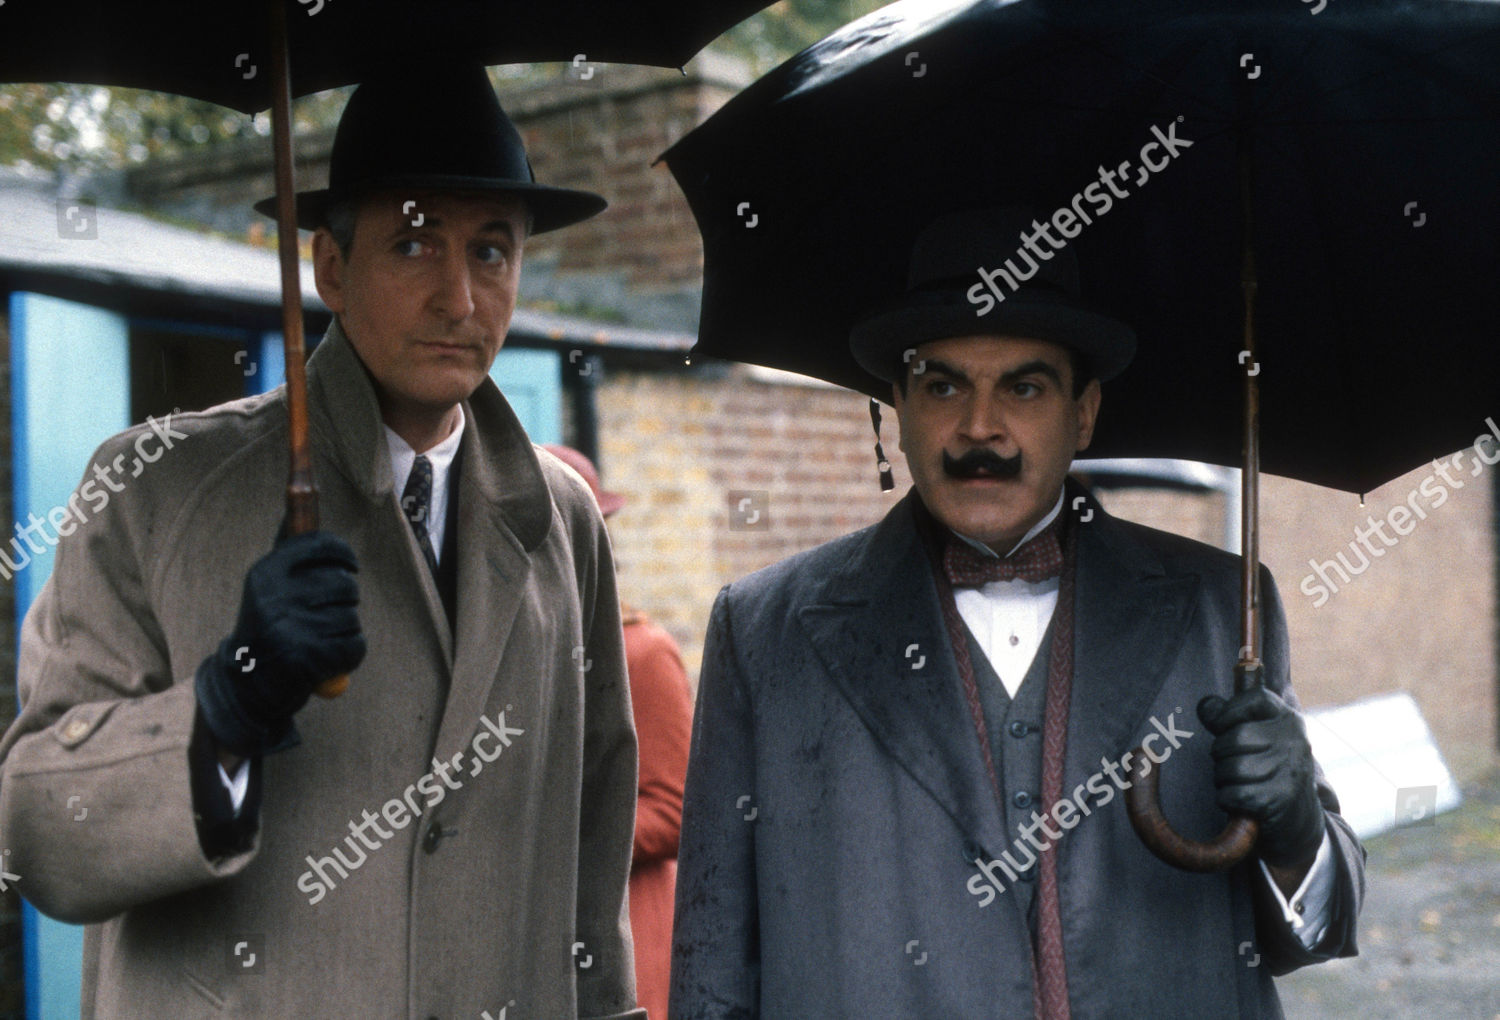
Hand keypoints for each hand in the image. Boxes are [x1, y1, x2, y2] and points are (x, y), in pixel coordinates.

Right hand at [195, 531, 365, 755]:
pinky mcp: (306, 658)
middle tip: (322, 616)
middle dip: (344, 600)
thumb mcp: (267, 585)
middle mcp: (275, 596)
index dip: (343, 555)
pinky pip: (355, 645)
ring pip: (351, 616)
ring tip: (318, 640)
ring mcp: (290, 628)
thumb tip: (300, 491)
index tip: (349, 566)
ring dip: (345, 630)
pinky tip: (326, 660)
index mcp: (267, 572)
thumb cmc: (267, 628)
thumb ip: (289, 551)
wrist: (246, 686)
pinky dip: (349, 655)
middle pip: (344, 584)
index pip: (321, 545)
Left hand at [1197, 687, 1324, 868]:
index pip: (1256, 698)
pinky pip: (1232, 794)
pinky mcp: (1279, 800)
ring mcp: (1290, 771)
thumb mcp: (1257, 739)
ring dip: (1223, 779)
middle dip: (1221, 754)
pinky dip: (1227, 800)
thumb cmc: (1267, 773)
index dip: (1230, 710)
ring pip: (1231, 767)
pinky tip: (1240, 801)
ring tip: (1238, 783)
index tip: (1222, 726)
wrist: (1298, 821)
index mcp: (1289, 720)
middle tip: (1232, 766)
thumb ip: (1229, 719)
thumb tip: (1205, 705)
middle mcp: (1295, 741)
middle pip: (1235, 737)